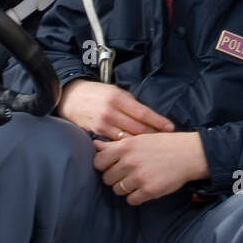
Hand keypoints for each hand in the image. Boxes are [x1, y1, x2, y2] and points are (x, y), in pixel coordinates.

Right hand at [58, 79, 174, 138]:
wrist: (71, 98)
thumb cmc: (97, 93)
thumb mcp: (116, 92)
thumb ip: (131, 105)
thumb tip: (150, 118)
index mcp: (119, 98)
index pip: (143, 113)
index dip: (159, 121)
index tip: (171, 128)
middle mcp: (111, 111)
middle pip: (138, 127)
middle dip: (154, 135)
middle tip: (166, 141)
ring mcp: (103, 124)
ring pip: (128, 138)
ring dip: (142, 143)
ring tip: (154, 147)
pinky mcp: (97, 133)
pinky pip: (116, 143)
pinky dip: (127, 146)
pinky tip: (136, 150)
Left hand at [92, 133, 207, 205]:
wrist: (188, 154)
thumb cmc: (162, 144)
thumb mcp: (138, 139)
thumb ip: (115, 144)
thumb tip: (94, 144)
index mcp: (125, 147)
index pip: (99, 162)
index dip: (103, 166)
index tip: (111, 166)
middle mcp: (130, 162)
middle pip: (107, 178)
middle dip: (114, 178)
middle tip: (127, 174)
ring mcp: (139, 177)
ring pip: (118, 190)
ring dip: (125, 188)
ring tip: (137, 180)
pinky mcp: (149, 191)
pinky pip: (131, 200)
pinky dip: (136, 197)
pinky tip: (144, 188)